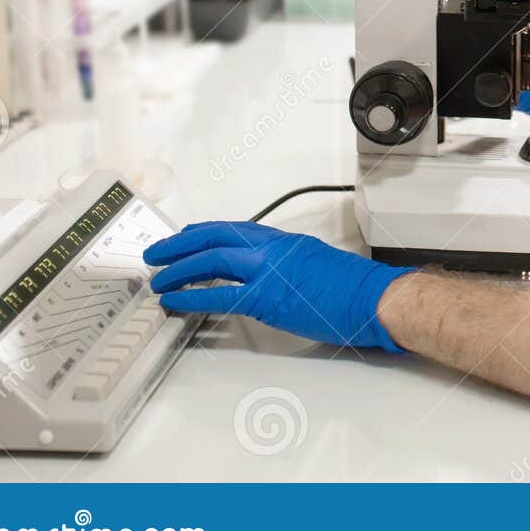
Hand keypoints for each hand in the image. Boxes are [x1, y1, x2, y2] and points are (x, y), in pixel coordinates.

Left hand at [144, 221, 413, 351]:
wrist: (372, 298)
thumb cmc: (353, 287)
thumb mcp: (315, 262)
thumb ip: (287, 264)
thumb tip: (267, 276)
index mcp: (284, 241)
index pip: (234, 229)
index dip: (202, 232)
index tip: (183, 237)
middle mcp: (273, 249)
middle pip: (215, 238)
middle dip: (179, 246)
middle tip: (156, 255)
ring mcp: (268, 271)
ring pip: (211, 261)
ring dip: (179, 269)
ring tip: (158, 280)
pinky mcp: (267, 297)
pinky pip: (220, 294)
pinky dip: (193, 296)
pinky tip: (176, 301)